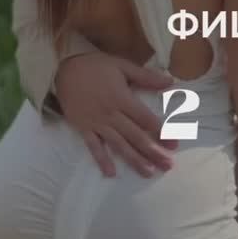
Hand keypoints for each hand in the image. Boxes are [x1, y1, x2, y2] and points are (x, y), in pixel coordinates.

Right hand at [54, 52, 175, 178]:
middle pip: (135, 136)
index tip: (174, 144)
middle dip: (153, 151)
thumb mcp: (122, 66)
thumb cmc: (96, 66)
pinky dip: (102, 160)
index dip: (162, 132)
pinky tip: (111, 173)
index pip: (146, 119)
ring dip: (133, 159)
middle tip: (167, 165)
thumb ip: (146, 76)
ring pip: (118, 145)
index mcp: (123, 99)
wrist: (63, 69)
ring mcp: (97, 123)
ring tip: (148, 172)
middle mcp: (111, 114)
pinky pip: (94, 146)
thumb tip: (170, 82)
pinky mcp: (83, 128)